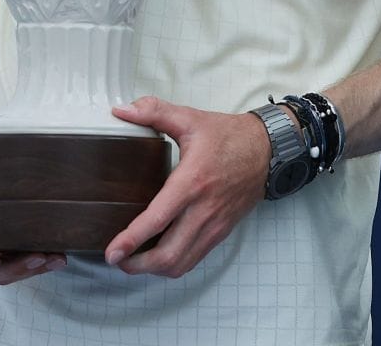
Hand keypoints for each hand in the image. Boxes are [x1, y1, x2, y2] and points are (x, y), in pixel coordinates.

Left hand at [103, 96, 271, 276]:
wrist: (269, 150)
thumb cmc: (230, 136)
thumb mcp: (191, 118)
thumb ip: (154, 112)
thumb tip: (122, 110)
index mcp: (192, 181)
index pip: (158, 219)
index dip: (132, 239)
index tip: (112, 251)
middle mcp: (204, 209)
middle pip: (168, 254)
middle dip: (136, 265)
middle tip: (115, 259)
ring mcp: (214, 225)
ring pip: (180, 264)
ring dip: (153, 269)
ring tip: (133, 261)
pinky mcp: (221, 232)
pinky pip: (194, 259)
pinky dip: (172, 264)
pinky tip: (158, 255)